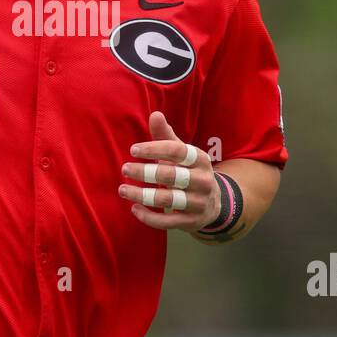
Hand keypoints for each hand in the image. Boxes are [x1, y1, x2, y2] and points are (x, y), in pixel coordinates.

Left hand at [120, 111, 220, 233]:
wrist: (213, 202)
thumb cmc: (189, 171)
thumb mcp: (182, 154)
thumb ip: (166, 136)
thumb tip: (155, 114)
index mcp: (200, 159)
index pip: (177, 151)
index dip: (154, 149)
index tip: (133, 150)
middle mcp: (203, 180)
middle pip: (170, 175)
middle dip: (144, 172)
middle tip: (125, 169)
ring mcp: (199, 202)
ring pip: (167, 199)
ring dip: (142, 195)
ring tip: (123, 190)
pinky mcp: (192, 222)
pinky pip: (168, 222)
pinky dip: (149, 217)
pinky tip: (134, 209)